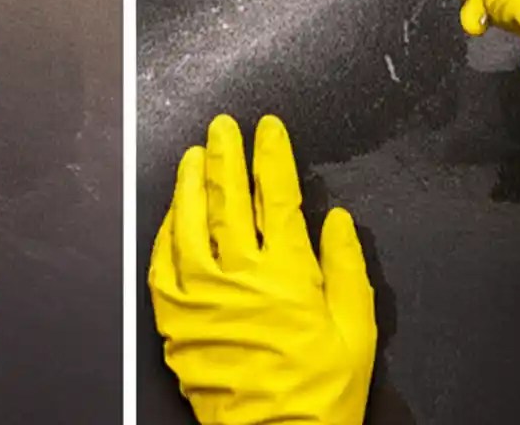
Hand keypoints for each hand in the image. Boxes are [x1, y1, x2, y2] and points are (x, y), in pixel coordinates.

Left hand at [148, 115, 375, 424]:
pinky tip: (171, 212)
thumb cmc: (317, 392)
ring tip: (193, 155)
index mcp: (288, 272)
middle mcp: (239, 273)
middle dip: (225, 154)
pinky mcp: (175, 316)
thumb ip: (346, 268)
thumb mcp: (356, 330)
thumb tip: (338, 220)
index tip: (267, 130)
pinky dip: (166, 230)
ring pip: (189, 220)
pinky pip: (163, 261)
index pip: (277, 195)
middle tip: (222, 127)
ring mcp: (201, 293)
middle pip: (227, 197)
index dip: (271, 155)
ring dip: (190, 182)